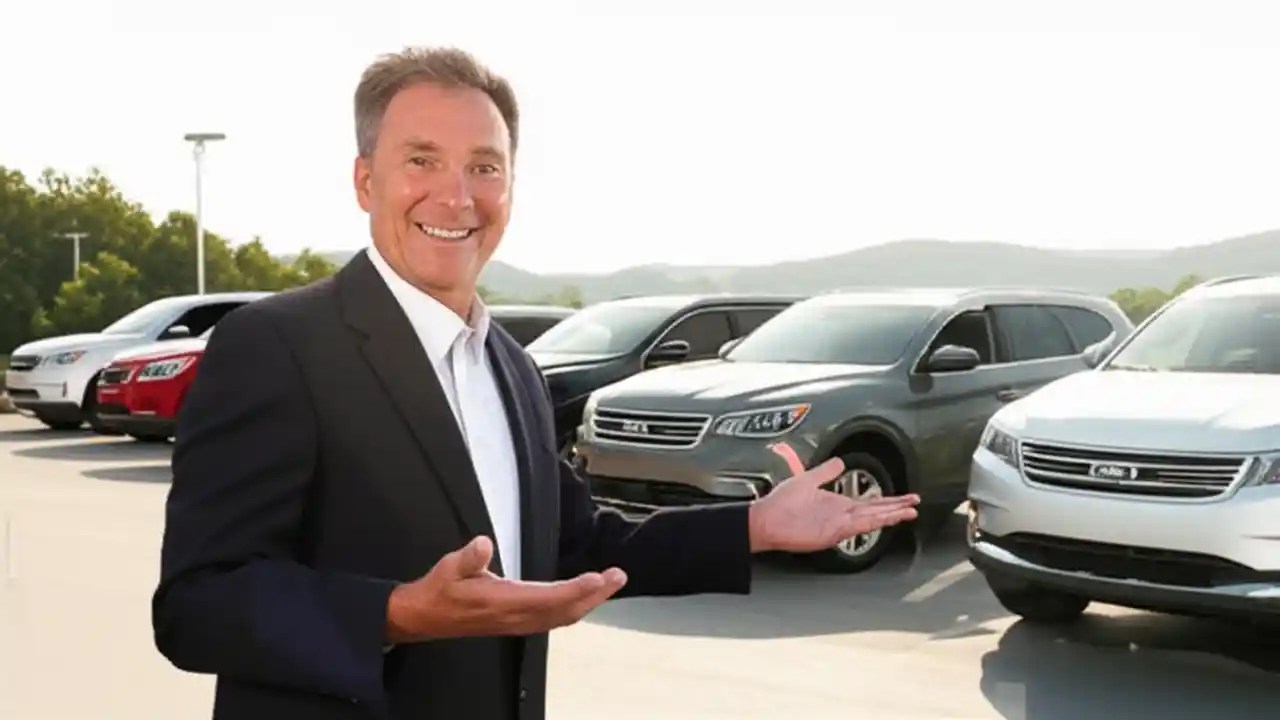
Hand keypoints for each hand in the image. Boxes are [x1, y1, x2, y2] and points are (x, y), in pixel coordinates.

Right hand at [385, 535, 626, 642]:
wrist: (423, 618)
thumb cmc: (438, 592)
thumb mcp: (448, 568)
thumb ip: (468, 557)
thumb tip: (483, 543)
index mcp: (502, 602)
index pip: (547, 597)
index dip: (575, 590)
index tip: (597, 578)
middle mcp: (514, 617)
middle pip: (564, 610)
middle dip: (594, 595)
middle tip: (618, 577)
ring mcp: (517, 623)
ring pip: (562, 617)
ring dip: (589, 602)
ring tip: (609, 585)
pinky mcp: (516, 624)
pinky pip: (553, 620)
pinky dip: (574, 609)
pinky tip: (583, 600)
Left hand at [747, 445, 920, 552]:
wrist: (765, 518)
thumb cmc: (781, 502)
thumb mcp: (807, 479)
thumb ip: (825, 471)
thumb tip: (840, 462)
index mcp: (838, 504)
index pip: (871, 503)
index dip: (890, 500)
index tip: (907, 497)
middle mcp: (842, 516)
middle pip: (876, 511)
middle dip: (897, 508)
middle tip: (916, 504)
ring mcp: (838, 526)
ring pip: (871, 520)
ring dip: (890, 516)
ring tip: (909, 512)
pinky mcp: (831, 533)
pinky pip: (856, 527)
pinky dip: (871, 522)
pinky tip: (884, 518)